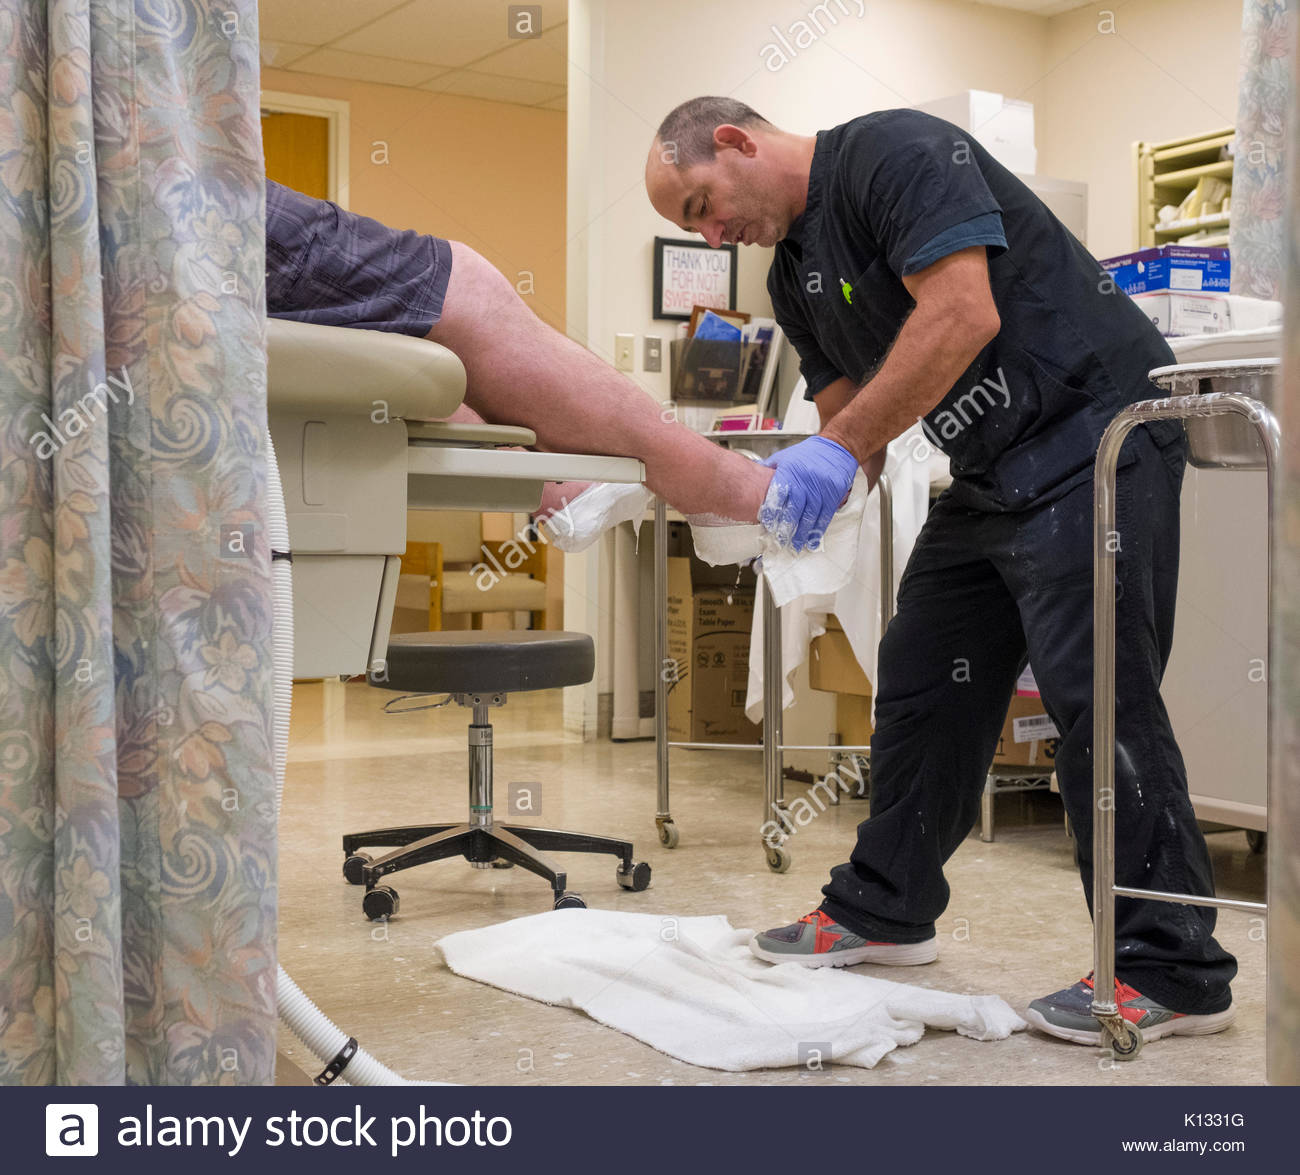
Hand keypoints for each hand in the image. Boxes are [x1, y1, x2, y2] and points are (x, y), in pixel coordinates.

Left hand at [759, 435, 858, 550]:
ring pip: (810, 516)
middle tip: (780, 542)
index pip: (778, 495)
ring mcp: (821, 488)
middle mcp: (805, 481)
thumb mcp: (785, 456)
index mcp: (790, 471)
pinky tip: (812, 540)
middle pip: (794, 509)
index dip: (772, 512)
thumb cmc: (809, 453)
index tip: (768, 525)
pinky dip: (818, 530)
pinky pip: (825, 516)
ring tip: (794, 545)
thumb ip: (768, 468)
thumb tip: (748, 477)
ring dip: (802, 534)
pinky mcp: (834, 494)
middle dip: (786, 528)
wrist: (837, 447)